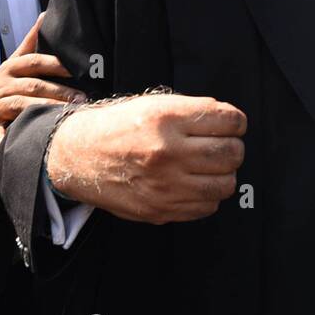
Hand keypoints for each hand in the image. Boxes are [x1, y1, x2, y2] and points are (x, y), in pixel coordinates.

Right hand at [0, 13, 86, 151]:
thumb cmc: (2, 83)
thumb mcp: (13, 61)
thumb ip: (30, 41)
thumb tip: (46, 15)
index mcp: (10, 68)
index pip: (34, 63)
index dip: (54, 65)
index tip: (75, 69)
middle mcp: (3, 85)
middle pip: (32, 86)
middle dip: (58, 91)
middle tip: (81, 98)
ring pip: (19, 107)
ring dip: (42, 110)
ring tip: (65, 115)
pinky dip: (3, 140)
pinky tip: (17, 143)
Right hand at [45, 94, 246, 223]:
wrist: (78, 157)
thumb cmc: (117, 127)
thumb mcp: (151, 104)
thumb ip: (192, 111)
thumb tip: (230, 122)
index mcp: (166, 118)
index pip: (229, 121)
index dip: (236, 122)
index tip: (231, 124)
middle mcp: (167, 151)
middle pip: (232, 153)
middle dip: (233, 147)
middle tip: (222, 145)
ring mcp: (164, 185)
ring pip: (225, 184)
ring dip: (224, 174)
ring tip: (209, 167)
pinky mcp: (160, 210)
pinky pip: (207, 206)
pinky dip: (208, 195)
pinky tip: (194, 183)